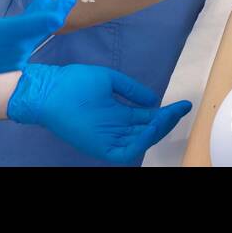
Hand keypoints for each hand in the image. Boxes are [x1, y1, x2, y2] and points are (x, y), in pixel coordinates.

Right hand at [0, 0, 75, 84]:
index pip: (15, 32)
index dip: (40, 19)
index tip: (59, 3)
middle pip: (25, 43)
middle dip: (49, 20)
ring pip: (20, 52)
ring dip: (38, 29)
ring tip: (46, 0)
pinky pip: (11, 58)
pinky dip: (25, 40)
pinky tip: (28, 20)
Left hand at [7, 63, 191, 164]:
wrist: (48, 89)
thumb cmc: (72, 82)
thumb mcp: (108, 81)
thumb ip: (131, 90)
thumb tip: (154, 99)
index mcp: (117, 114)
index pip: (147, 118)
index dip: (166, 113)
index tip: (183, 104)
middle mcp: (115, 129)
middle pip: (148, 131)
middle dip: (166, 122)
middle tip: (180, 110)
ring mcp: (108, 139)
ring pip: (141, 142)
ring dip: (157, 131)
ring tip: (167, 116)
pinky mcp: (101, 147)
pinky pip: (127, 151)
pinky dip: (141, 142)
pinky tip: (151, 128)